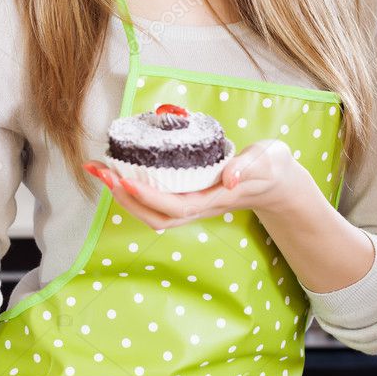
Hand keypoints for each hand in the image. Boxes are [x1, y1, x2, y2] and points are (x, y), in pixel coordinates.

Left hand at [83, 138, 302, 230]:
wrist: (277, 182)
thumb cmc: (272, 167)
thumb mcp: (268, 159)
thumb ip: (250, 166)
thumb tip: (230, 175)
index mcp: (217, 198)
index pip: (178, 206)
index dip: (149, 197)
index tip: (125, 180)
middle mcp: (201, 206)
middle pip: (157, 216)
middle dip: (125, 197)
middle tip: (99, 171)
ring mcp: (193, 205)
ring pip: (153, 214)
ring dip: (123, 196)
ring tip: (100, 171)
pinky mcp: (188, 197)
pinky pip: (156, 202)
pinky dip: (132, 191)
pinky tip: (119, 173)